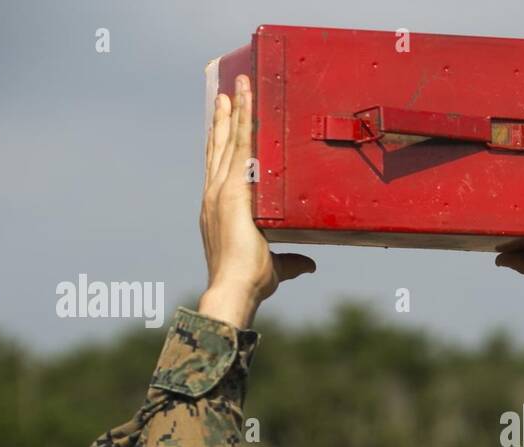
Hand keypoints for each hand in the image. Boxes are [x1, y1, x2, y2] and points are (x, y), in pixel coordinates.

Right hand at [198, 74, 314, 328]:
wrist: (237, 286)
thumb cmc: (250, 280)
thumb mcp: (275, 264)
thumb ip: (291, 260)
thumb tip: (308, 264)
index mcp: (219, 208)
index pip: (219, 168)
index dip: (219, 144)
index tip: (221, 122)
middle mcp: (215, 194)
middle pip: (218, 146)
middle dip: (222, 118)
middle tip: (224, 92)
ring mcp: (221, 189)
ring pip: (227, 138)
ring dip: (232, 109)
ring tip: (235, 84)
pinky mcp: (232, 188)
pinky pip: (239, 143)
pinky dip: (241, 118)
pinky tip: (243, 98)